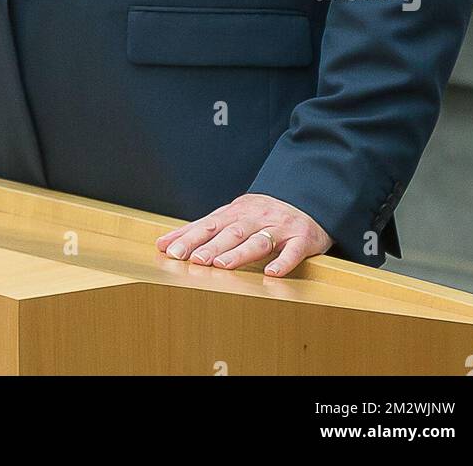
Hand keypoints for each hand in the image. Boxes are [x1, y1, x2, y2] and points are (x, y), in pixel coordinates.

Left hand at [155, 193, 333, 276]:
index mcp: (236, 212)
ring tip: (222, 265)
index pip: (208, 224)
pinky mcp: (302, 238)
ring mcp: (279, 227)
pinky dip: (283, 261)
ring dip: (239, 253)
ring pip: (258, 240)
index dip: (189, 237)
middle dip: (211, 246)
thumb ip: (202, 230)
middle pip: (230, 232)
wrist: (307, 201)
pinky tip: (271, 272)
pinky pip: (293, 251)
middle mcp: (255, 217)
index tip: (171, 250)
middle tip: (194, 260)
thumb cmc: (262, 214)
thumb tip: (165, 244)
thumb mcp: (232, 215)